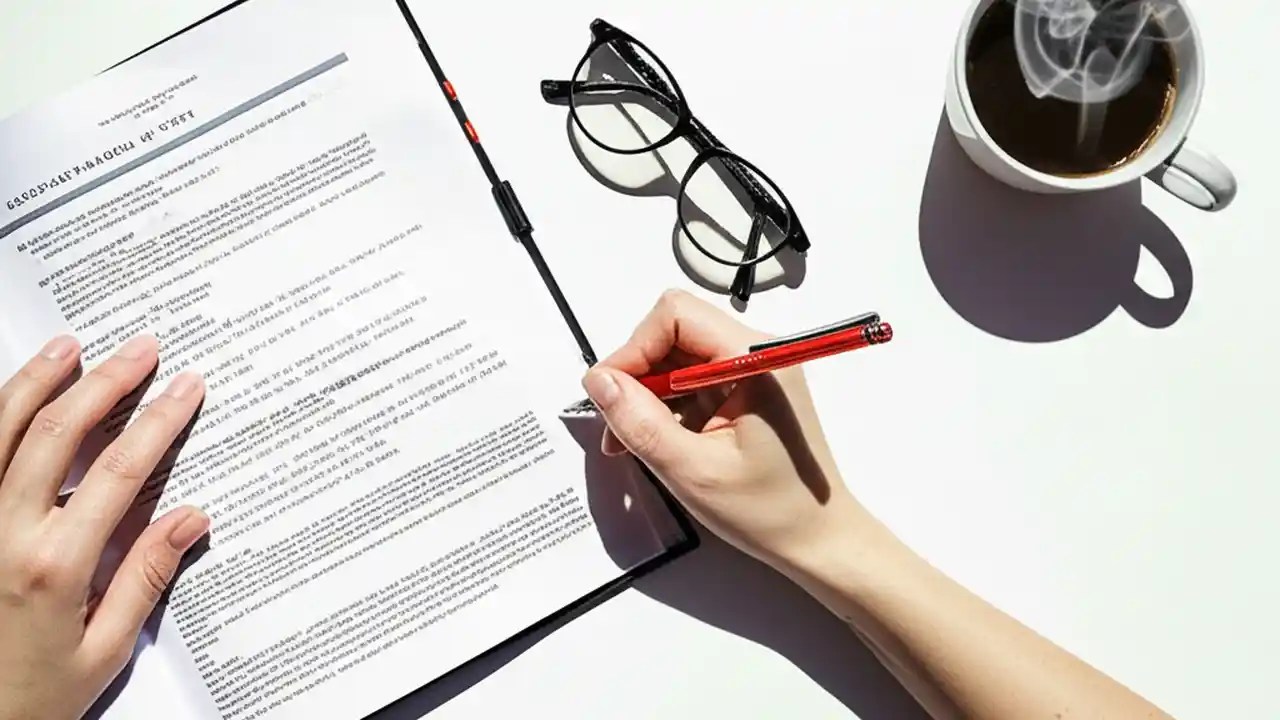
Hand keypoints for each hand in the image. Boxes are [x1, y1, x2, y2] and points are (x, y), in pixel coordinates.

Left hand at [0, 334, 208, 719]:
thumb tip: (190, 519)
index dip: (157, 422)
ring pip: (1, 430)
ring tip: (71, 346)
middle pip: (60, 434)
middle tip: (142, 349)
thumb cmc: (28, 695)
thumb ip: (145, 578)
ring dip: (38, 381)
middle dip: (107, 383)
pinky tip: (15, 392)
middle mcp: (2, 534)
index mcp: (53, 565)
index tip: (185, 388)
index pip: (117, 471)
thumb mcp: (102, 651)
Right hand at [581, 290, 867, 569]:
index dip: (633, 350)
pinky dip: (667, 406)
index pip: (676, 316)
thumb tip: (598, 381)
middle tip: (616, 424)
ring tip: (629, 442)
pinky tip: (656, 442)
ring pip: (678, 356)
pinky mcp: (748, 391)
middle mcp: (758, 353)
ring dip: (647, 394)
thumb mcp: (692, 471)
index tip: (608, 394)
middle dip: (636, 374)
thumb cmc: (770, 512)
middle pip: (675, 332)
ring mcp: (754, 371)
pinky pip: (692, 380)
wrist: (820, 541)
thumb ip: (640, 422)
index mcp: (756, 360)